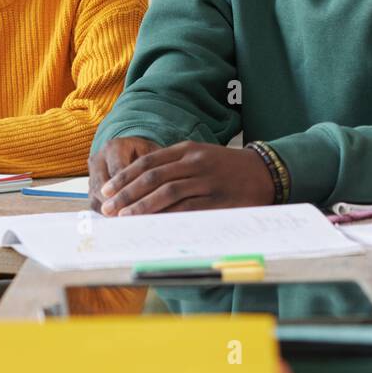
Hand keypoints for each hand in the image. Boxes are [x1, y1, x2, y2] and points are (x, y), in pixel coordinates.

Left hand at [97, 141, 274, 215]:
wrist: (265, 171)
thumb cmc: (227, 167)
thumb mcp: (200, 155)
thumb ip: (174, 164)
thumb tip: (140, 183)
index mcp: (188, 149)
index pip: (147, 161)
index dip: (124, 177)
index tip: (106, 190)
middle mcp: (195, 162)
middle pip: (152, 177)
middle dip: (125, 193)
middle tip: (107, 207)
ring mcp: (207, 180)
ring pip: (166, 192)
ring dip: (141, 205)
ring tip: (123, 217)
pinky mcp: (217, 199)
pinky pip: (187, 208)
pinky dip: (167, 216)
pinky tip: (152, 223)